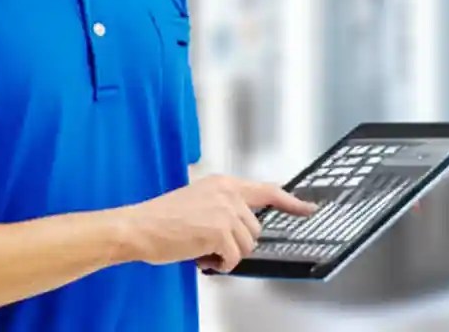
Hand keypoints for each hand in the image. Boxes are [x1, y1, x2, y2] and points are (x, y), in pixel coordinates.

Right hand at [119, 175, 317, 272]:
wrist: (139, 227)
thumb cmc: (162, 219)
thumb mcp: (198, 200)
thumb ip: (223, 208)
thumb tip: (242, 228)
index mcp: (224, 183)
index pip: (268, 191)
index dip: (291, 202)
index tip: (309, 209)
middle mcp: (229, 193)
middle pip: (255, 229)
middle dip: (237, 243)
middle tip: (209, 245)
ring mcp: (226, 212)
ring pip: (246, 246)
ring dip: (227, 255)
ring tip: (201, 249)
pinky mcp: (220, 231)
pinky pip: (233, 259)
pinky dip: (220, 265)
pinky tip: (200, 257)